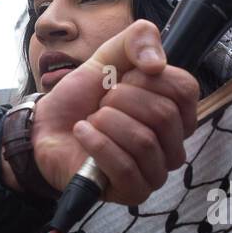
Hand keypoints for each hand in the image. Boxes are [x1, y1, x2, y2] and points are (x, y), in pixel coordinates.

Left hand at [12, 21, 198, 203]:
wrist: (46, 127)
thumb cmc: (83, 98)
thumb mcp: (108, 57)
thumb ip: (137, 40)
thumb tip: (157, 64)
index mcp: (175, 112)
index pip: (185, 89)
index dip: (148, 78)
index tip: (123, 80)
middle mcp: (173, 144)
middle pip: (164, 114)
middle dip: (121, 99)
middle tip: (102, 103)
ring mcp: (156, 171)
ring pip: (144, 141)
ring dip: (107, 122)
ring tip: (92, 120)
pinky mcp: (134, 192)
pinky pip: (125, 166)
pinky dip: (97, 143)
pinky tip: (83, 133)